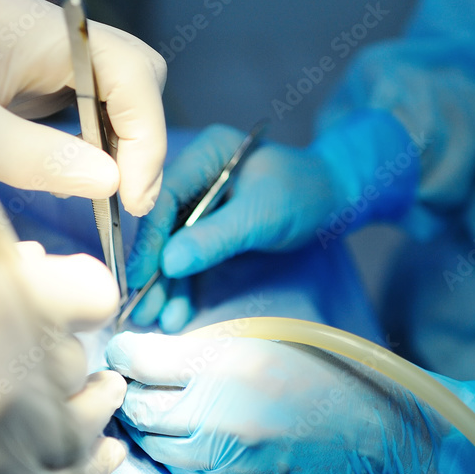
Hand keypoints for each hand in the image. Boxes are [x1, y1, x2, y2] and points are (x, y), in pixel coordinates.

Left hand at [0, 0, 165, 214]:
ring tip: (110, 199)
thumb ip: (33, 157)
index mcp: (43, 33)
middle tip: (127, 199)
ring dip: (121, 145)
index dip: (146, 136)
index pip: (132, 74)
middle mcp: (52, 40)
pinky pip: (82, 110)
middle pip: (135, 78)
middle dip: (142, 138)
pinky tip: (79, 179)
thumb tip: (111, 184)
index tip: (132, 196)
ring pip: (113, 96)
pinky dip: (94, 146)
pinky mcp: (27, 83)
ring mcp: (41, 60)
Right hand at [0, 236, 126, 473]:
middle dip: (61, 348)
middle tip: (46, 350)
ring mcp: (2, 440)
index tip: (74, 299)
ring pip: (79, 419)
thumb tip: (38, 261)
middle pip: (74, 357)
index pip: (90, 293)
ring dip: (91, 403)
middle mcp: (10, 369)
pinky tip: (108, 449)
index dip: (81, 293)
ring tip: (102, 391)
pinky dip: (94, 465)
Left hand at [106, 331, 474, 473]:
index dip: (124, 352)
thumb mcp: (267, 342)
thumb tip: (153, 354)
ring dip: (148, 424)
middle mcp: (217, 416)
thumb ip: (206, 349)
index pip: (142, 359)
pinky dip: (177, 451)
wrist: (377, 439)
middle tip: (133, 378)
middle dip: (128, 390)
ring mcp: (222, 461)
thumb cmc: (327, 377)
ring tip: (162, 406)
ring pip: (151, 444)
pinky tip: (192, 434)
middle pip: (136, 406)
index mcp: (228, 366)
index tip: (124, 349)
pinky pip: (181, 470)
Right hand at [126, 125, 341, 330]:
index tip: (140, 278)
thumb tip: (168, 263)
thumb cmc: (305, 195)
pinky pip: (190, 256)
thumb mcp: (262, 215)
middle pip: (163, 224)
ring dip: (166, 284)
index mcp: (206, 154)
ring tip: (157, 319)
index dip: (150, 240)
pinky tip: (177, 312)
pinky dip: (184, 284)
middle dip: (154, 269)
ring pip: (173, 245)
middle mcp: (195, 175)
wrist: (334, 198)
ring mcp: (200, 201)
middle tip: (141, 310)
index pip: (164, 197)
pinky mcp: (209, 226)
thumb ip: (216, 237)